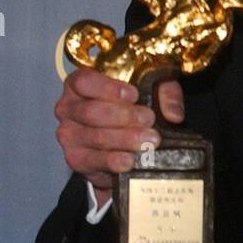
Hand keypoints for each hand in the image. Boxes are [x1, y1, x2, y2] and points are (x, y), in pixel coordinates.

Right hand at [54, 68, 184, 201]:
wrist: (121, 145)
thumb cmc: (131, 109)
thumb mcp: (151, 92)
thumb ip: (164, 94)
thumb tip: (173, 114)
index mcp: (80, 86)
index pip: (84, 81)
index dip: (108, 88)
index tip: (133, 95)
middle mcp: (68, 109)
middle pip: (91, 111)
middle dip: (124, 116)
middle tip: (148, 120)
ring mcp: (69, 135)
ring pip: (96, 137)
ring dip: (125, 139)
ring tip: (149, 141)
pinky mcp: (76, 159)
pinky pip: (93, 160)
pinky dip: (114, 161)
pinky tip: (130, 160)